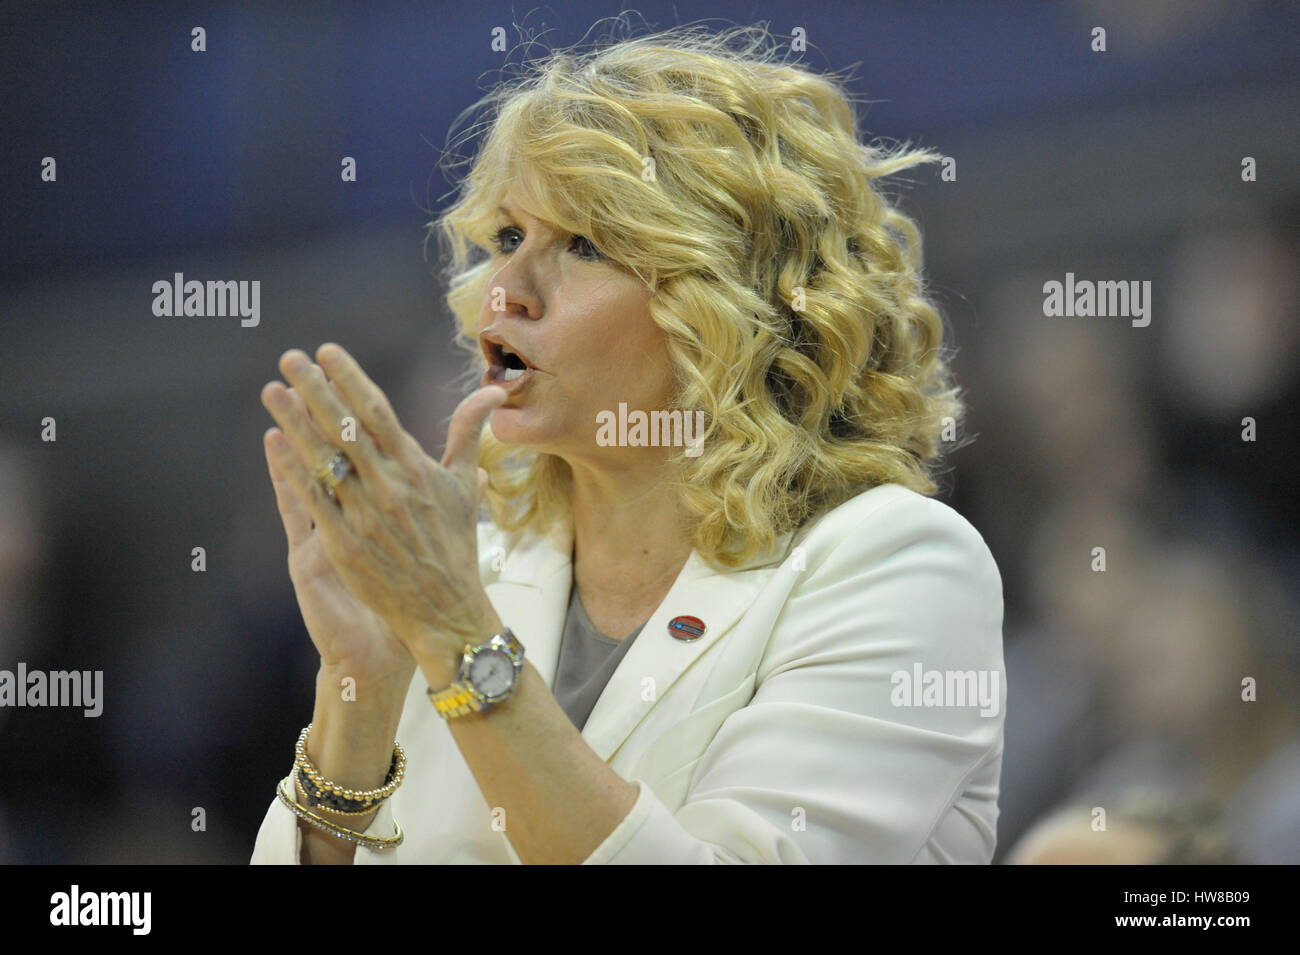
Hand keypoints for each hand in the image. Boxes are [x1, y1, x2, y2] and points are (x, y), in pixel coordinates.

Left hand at [260, 344, 506, 674]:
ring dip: (294, 422)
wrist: (444, 608)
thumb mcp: (464, 485)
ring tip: (272, 392)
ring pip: (322, 459)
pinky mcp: (343, 544)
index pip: (377, 411)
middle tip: (289, 358)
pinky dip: (293, 470)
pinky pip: (313, 499)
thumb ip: (469, 433)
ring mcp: (363, 515)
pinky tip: (275, 444)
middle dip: (314, 389)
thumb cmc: (455, 545)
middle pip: (343, 427)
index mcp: (415, 467)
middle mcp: (388, 486)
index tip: (327, 351)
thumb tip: (493, 392)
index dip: (350, 378)